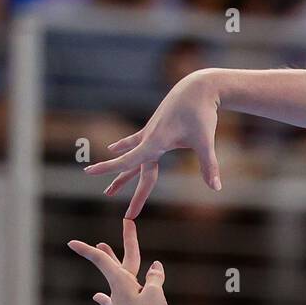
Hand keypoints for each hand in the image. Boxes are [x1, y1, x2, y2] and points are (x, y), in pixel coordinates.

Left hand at [68, 218, 170, 304]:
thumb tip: (156, 267)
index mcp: (122, 283)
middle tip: (127, 222)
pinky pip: (116, 300)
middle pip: (119, 261)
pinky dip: (107, 296)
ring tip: (103, 246)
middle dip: (127, 241)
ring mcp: (122, 302)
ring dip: (112, 260)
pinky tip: (97, 297)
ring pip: (117, 275)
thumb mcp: (156, 295)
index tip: (70, 243)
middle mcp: (120, 290)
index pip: (102, 261)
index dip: (86, 250)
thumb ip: (155, 278)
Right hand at [82, 70, 223, 218]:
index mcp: (155, 142)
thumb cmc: (202, 114)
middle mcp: (148, 138)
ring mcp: (150, 132)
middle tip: (129, 216)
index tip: (89, 171)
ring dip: (122, 175)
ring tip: (109, 190)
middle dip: (128, 191)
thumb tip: (216, 188)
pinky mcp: (155, 128)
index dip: (110, 168)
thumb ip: (209, 165)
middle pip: (135, 170)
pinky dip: (124, 147)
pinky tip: (112, 148)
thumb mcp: (205, 141)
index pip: (128, 160)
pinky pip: (135, 141)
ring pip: (132, 158)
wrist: (198, 88)